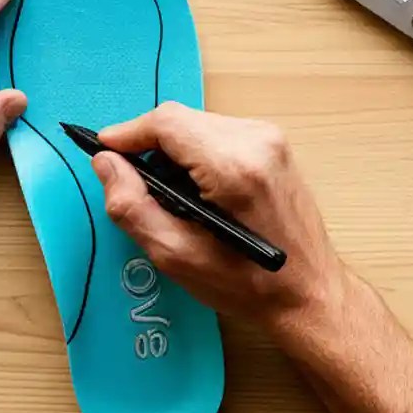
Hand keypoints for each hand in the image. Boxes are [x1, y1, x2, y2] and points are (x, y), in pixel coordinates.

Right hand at [91, 103, 342, 327]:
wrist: (310, 293)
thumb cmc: (247, 285)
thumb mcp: (176, 256)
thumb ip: (132, 206)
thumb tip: (105, 163)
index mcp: (233, 166)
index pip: (167, 122)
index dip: (127, 133)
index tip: (102, 152)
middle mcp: (256, 141)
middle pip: (181, 119)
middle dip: (148, 144)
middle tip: (133, 183)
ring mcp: (271, 139)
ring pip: (198, 124)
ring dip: (173, 149)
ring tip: (167, 193)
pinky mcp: (276, 145)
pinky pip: (218, 132)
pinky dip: (196, 152)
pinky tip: (196, 189)